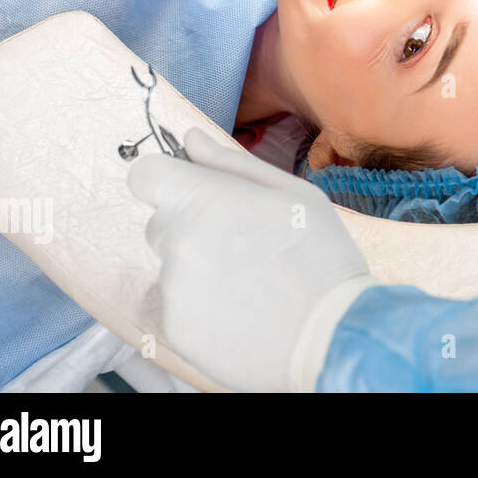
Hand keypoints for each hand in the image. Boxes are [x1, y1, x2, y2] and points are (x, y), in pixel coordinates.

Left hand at [128, 128, 376, 391]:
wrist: (331, 337)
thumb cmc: (321, 260)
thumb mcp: (293, 194)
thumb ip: (232, 164)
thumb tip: (191, 140)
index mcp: (205, 201)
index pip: (145, 175)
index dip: (165, 178)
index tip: (190, 189)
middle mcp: (178, 243)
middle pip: (161, 221)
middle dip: (192, 225)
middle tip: (244, 242)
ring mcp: (173, 289)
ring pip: (173, 264)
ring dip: (200, 266)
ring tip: (251, 281)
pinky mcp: (175, 328)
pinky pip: (179, 302)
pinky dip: (203, 303)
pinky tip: (243, 307)